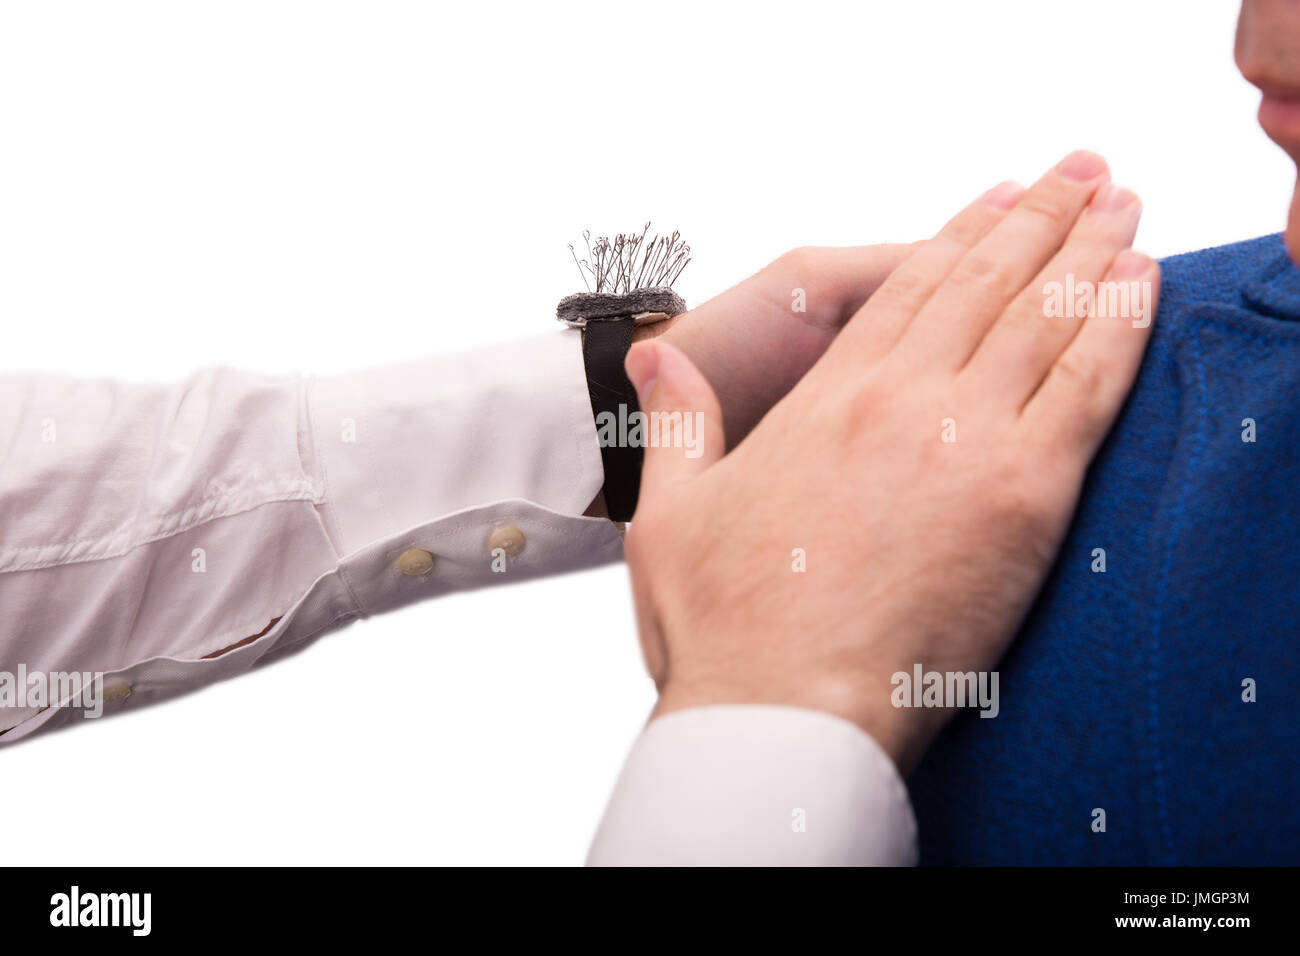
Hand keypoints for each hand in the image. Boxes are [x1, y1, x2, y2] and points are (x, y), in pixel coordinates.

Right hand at [621, 151, 1157, 773]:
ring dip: (1089, 253)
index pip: (910, 290)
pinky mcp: (1026, 498)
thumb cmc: (727, 628)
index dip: (962, 233)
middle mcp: (903, 402)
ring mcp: (969, 441)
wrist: (782, 710)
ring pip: (1046, 319)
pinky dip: (1120, 329)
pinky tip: (1139, 288)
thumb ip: (675, 421)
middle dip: (1042, 218)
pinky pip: (1089, 388)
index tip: (1000, 195)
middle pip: (988, 284)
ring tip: (1122, 207)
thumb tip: (657, 356)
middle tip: (1084, 172)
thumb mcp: (670, 513)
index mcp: (827, 401)